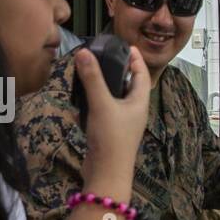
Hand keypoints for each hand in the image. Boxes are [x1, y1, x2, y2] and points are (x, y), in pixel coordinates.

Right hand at [77, 44, 150, 189]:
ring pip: (113, 99)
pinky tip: (78, 105)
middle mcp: (133, 111)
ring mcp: (121, 123)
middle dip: (117, 71)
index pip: (141, 74)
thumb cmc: (111, 138)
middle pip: (127, 85)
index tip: (126, 46)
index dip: (135, 59)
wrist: (106, 174)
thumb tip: (84, 52)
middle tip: (104, 58)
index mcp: (139, 101)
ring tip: (89, 77)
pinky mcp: (108, 133)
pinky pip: (101, 113)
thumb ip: (92, 78)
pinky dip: (91, 106)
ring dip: (102, 88)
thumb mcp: (101, 104)